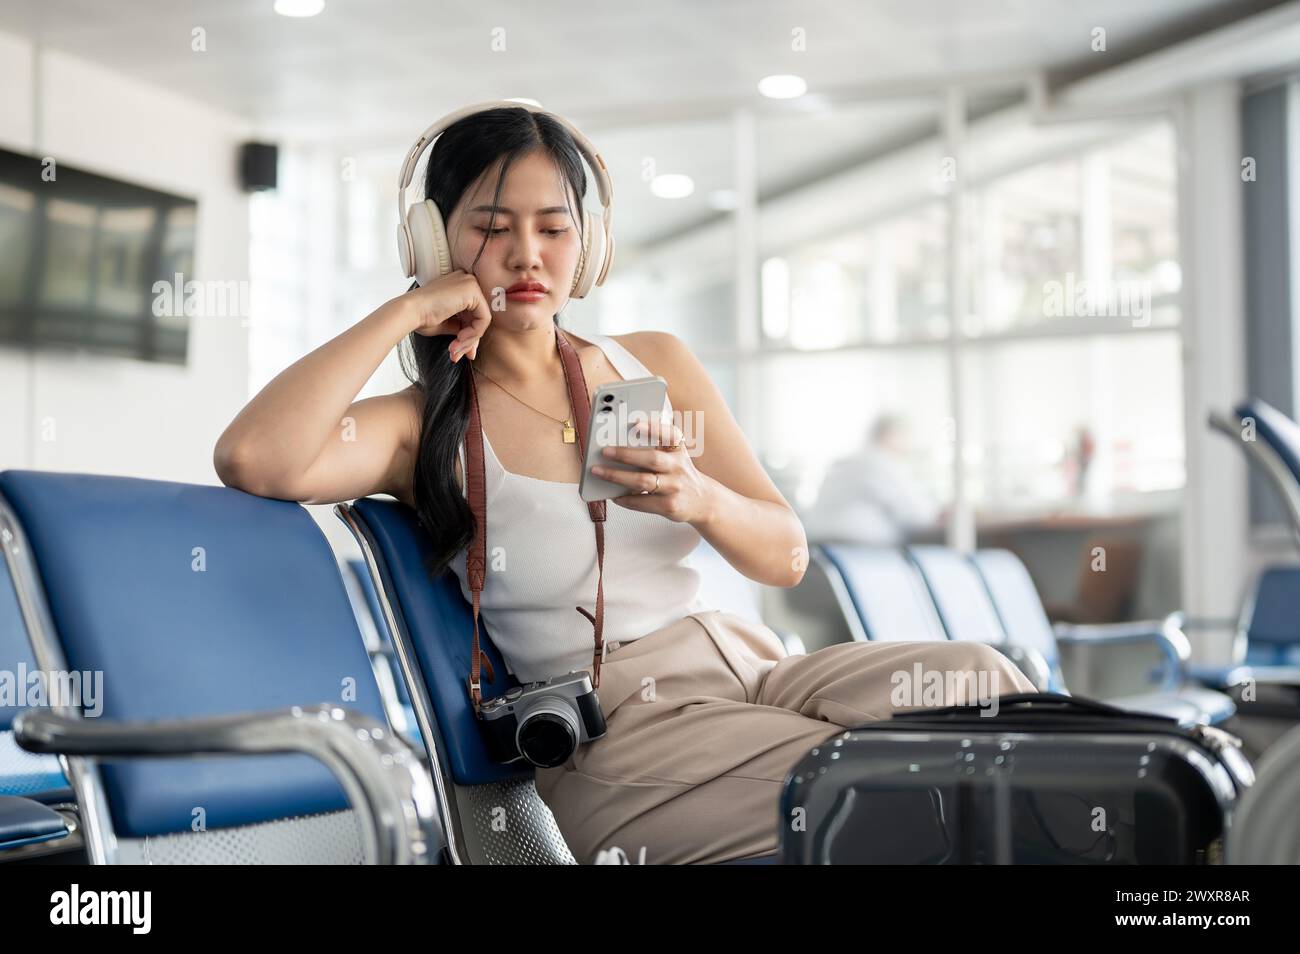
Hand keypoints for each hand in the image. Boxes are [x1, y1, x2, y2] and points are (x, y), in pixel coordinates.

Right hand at [401, 269, 492, 361]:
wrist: (409, 312)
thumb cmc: (421, 317)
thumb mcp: (447, 324)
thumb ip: (462, 328)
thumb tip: (473, 345)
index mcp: (458, 286)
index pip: (473, 313)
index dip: (469, 334)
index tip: (459, 350)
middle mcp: (466, 280)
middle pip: (479, 316)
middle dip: (470, 339)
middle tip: (457, 355)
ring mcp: (470, 283)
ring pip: (483, 319)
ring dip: (470, 339)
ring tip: (454, 349)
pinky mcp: (472, 290)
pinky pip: (484, 318)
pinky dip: (473, 333)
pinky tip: (458, 338)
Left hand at [590, 417, 712, 524]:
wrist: (703, 501)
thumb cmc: (679, 474)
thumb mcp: (675, 457)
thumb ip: (656, 448)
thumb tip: (619, 444)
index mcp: (678, 450)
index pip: (671, 435)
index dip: (655, 428)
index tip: (637, 424)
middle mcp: (679, 467)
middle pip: (651, 458)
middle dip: (625, 454)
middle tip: (604, 451)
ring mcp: (675, 487)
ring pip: (642, 481)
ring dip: (617, 476)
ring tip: (598, 472)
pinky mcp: (670, 506)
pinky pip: (642, 503)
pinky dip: (625, 499)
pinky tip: (614, 495)